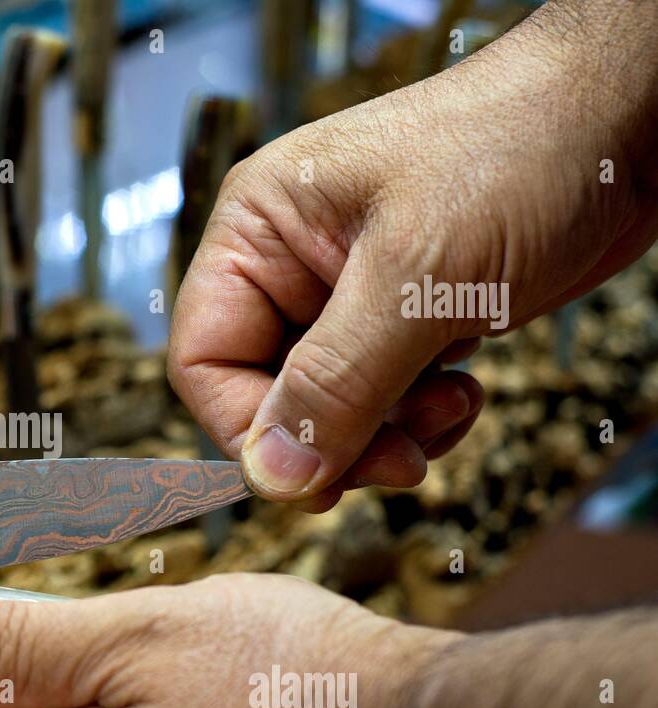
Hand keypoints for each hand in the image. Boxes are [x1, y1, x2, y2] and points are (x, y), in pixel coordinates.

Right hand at [169, 0, 657, 510]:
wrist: (625, 119)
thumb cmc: (518, 152)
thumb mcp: (417, 275)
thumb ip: (336, 382)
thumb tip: (273, 477)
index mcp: (258, 231)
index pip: (204, 359)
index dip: (249, 429)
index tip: (317, 475)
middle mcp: (289, 265)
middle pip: (265, 395)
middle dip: (334, 437)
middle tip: (402, 461)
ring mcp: (346, 294)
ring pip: (326, 409)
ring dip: (386, 434)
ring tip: (450, 404)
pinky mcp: (400, 318)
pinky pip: (379, 401)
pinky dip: (418, 418)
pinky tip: (465, 389)